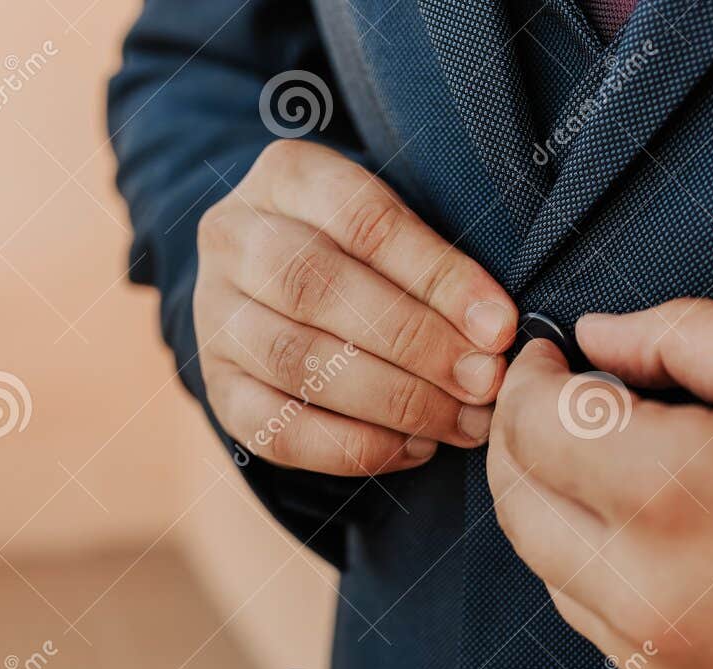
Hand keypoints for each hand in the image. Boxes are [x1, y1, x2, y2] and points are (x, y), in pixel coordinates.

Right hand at [194, 139, 516, 474]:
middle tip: (484, 382)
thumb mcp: (391, 225)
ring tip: (460, 421)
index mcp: (285, 175)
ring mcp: (214, 317)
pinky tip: (413, 448)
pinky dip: (353, 448)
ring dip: (392, 401)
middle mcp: (233, 239)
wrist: (278, 289)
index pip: (364, 219)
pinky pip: (277, 431)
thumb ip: (434, 262)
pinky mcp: (217, 388)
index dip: (437, 277)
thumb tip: (495, 331)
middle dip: (416, 344)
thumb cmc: (362, 253)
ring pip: (296, 362)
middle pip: (319, 289)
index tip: (499, 325)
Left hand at [486, 299, 712, 668]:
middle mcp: (645, 585)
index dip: (529, 378)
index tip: (550, 354)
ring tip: (598, 452)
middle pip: (517, 500)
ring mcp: (651, 650)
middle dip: (518, 434)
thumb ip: (683, 336)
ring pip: (539, 562)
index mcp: (678, 489)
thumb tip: (595, 336)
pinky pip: (583, 611)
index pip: (536, 425)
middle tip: (554, 394)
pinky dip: (583, 558)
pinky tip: (634, 521)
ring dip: (546, 499)